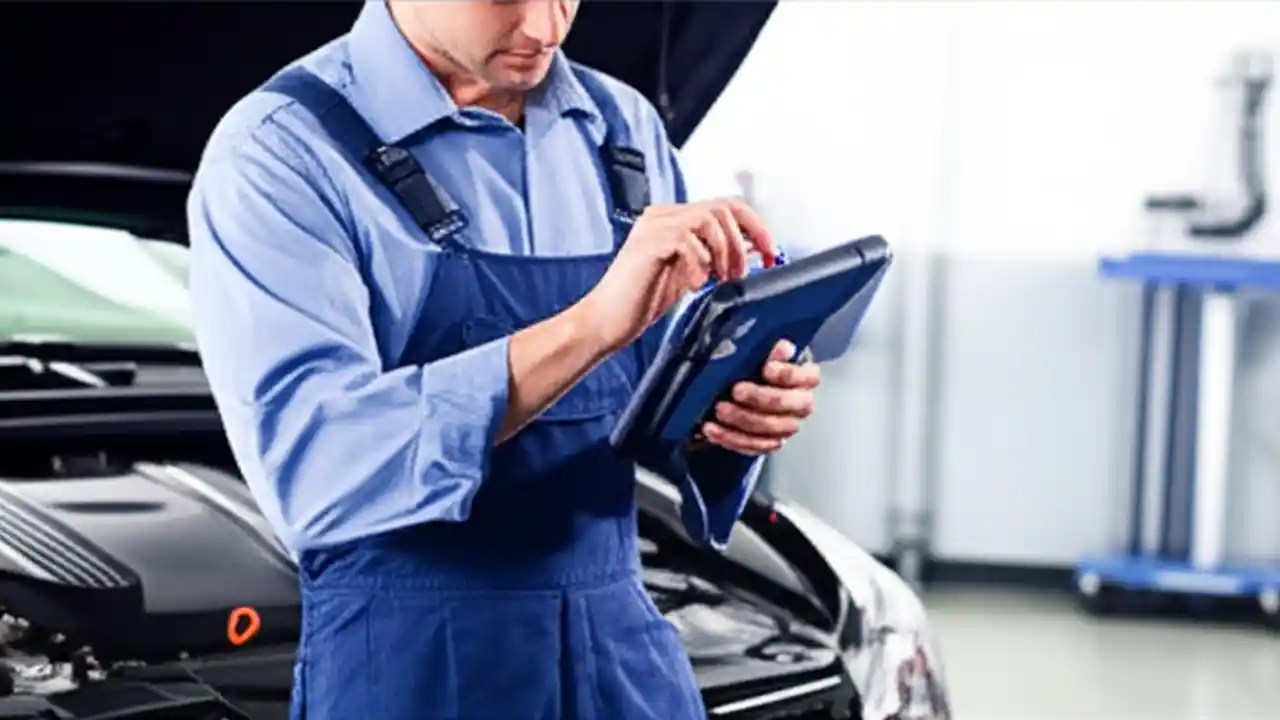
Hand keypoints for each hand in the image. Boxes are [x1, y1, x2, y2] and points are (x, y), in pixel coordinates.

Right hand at [576, 198, 776, 352]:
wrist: (605, 322)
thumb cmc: (641, 302)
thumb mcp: (690, 275)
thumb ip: (715, 258)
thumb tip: (752, 249)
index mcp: (673, 220)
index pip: (725, 206)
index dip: (756, 227)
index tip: (771, 254)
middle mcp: (663, 216)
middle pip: (724, 206)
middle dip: (746, 240)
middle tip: (746, 272)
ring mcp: (654, 226)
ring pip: (710, 219)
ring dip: (726, 251)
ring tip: (721, 279)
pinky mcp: (648, 243)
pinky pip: (689, 239)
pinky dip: (700, 263)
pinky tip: (694, 284)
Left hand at [699, 339, 819, 454]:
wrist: (747, 387)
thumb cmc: (759, 367)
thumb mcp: (763, 353)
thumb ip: (771, 352)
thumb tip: (782, 348)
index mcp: (805, 379)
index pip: (807, 377)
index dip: (787, 374)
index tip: (767, 368)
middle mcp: (801, 406)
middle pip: (786, 405)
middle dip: (759, 398)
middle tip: (736, 390)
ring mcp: (785, 428)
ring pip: (769, 430)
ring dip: (742, 421)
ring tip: (719, 410)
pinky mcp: (767, 444)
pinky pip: (752, 447)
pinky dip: (730, 439)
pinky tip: (712, 429)